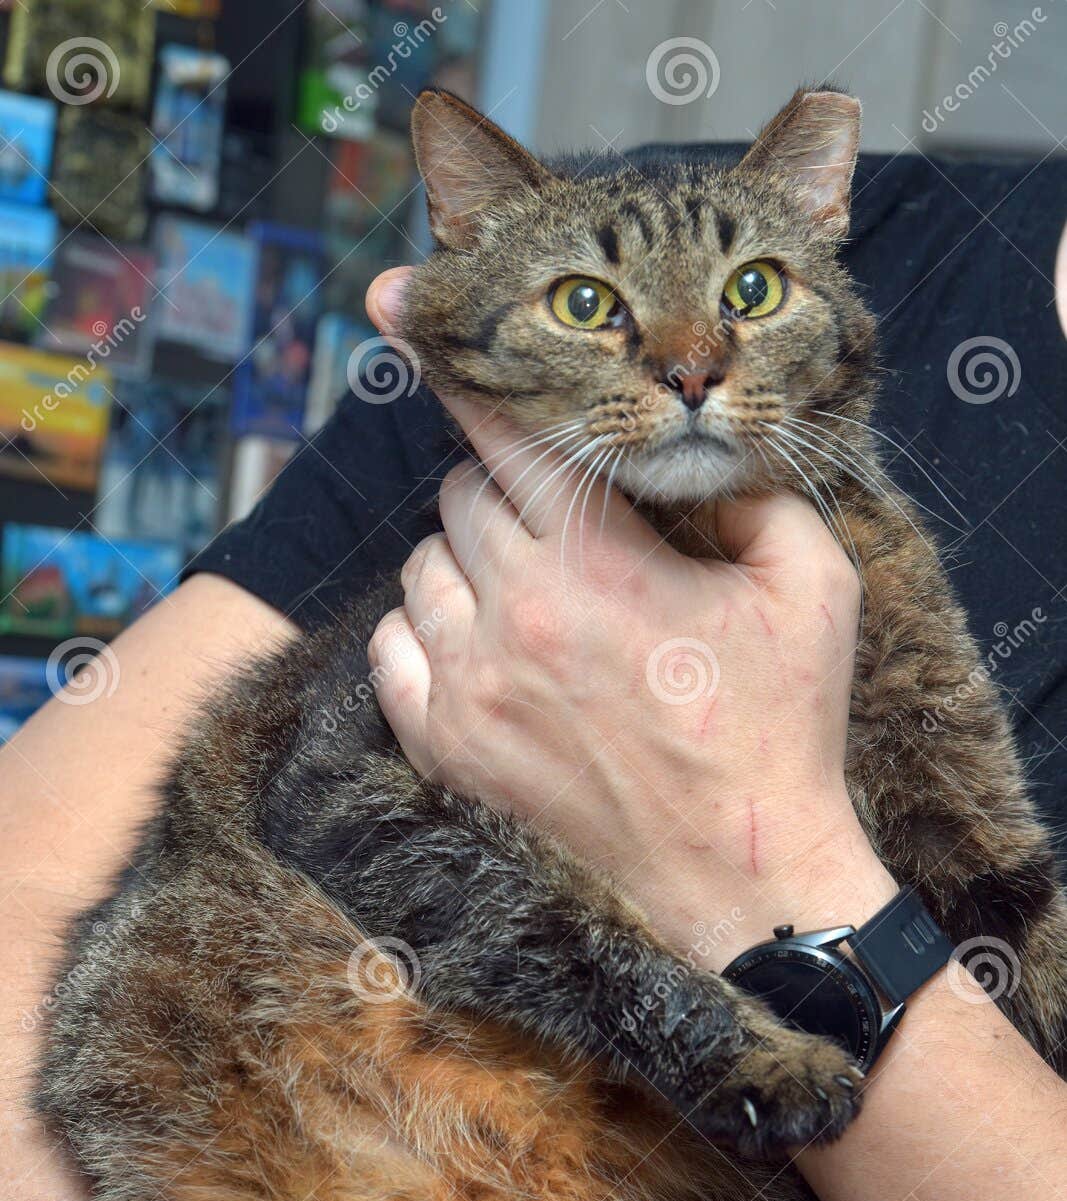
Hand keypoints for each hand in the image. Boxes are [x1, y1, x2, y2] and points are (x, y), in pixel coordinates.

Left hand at [366, 269, 895, 966]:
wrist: (740, 875)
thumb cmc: (780, 730)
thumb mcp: (812, 587)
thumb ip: (751, 493)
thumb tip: (692, 448)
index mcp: (600, 557)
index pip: (502, 432)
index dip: (455, 364)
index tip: (401, 306)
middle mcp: (517, 612)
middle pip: (459, 496)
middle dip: (506, 494)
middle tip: (561, 532)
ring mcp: (470, 685)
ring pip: (420, 569)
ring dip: (465, 565)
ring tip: (532, 600)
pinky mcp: (445, 747)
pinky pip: (389, 651)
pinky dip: (423, 634)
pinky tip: (480, 650)